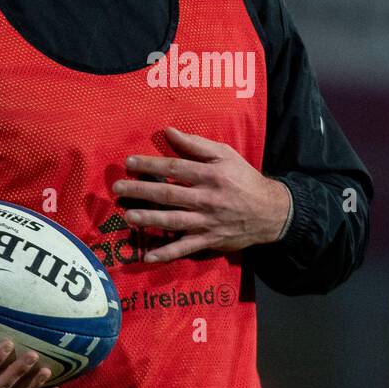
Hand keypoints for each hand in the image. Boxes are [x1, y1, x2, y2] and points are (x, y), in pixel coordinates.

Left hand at [112, 126, 291, 264]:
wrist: (270, 211)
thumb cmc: (244, 179)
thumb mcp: (226, 155)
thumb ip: (197, 144)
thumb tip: (169, 131)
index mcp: (210, 175)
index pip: (175, 168)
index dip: (150, 165)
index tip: (129, 163)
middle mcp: (206, 198)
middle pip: (168, 193)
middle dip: (141, 191)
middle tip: (117, 188)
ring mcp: (206, 221)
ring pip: (173, 220)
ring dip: (149, 219)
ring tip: (128, 216)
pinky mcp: (209, 240)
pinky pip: (185, 248)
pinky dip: (167, 253)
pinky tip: (148, 256)